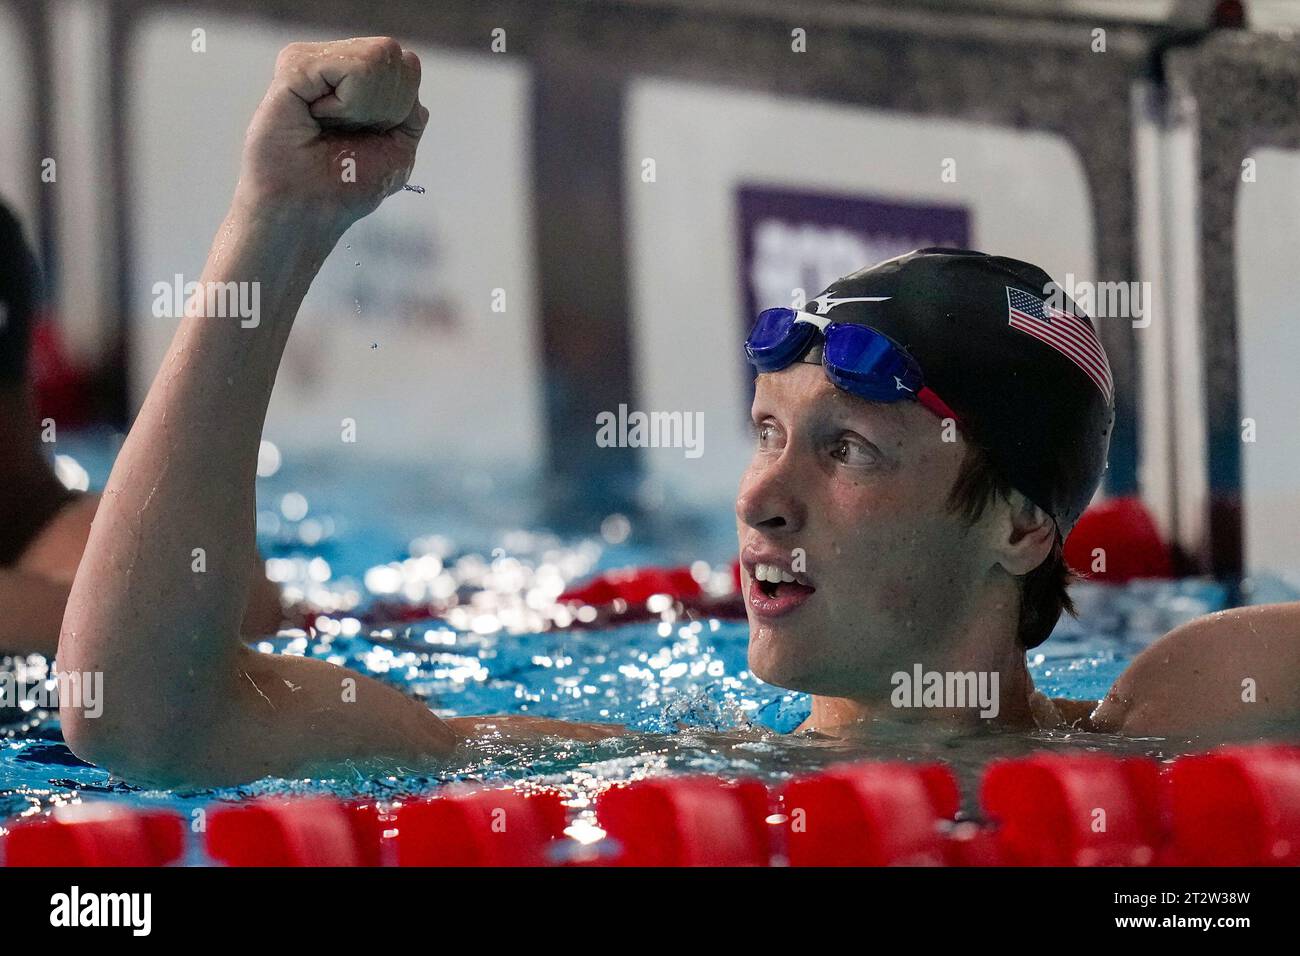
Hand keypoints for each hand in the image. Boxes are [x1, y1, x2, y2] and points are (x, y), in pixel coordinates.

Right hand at [236, 37, 426, 228]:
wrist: (307, 210)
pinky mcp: (294, 66)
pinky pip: (351, 69)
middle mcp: (333, 64)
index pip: (406, 65)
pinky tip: (318, 119)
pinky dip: (347, 105)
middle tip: (347, 133)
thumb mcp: (397, 149)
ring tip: (330, 126)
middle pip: (392, 55)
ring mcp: (311, 62)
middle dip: (386, 105)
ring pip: (375, 58)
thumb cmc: (346, 186)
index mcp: (357, 80)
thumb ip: (410, 111)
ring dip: (365, 106)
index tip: (369, 137)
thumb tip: (408, 67)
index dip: (401, 106)